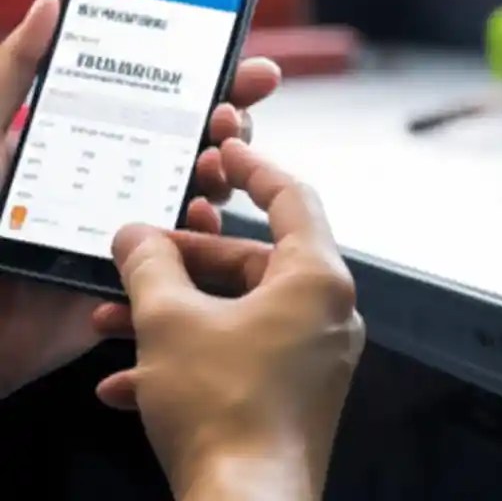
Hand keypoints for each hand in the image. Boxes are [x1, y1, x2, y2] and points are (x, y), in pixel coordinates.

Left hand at [0, 0, 281, 398]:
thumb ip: (17, 68)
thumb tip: (50, 2)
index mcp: (89, 142)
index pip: (164, 103)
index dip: (213, 82)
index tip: (248, 65)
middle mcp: (120, 183)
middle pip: (198, 146)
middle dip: (229, 125)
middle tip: (227, 116)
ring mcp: (132, 231)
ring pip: (202, 197)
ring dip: (221, 175)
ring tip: (214, 162)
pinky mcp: (136, 281)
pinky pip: (186, 258)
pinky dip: (203, 234)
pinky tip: (199, 214)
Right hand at [94, 138, 364, 500]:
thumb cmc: (225, 410)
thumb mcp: (169, 322)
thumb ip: (150, 267)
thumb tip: (137, 238)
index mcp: (317, 279)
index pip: (293, 199)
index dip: (255, 168)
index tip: (225, 150)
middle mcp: (328, 313)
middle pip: (254, 262)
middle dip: (185, 263)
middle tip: (137, 259)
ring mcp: (316, 358)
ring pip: (237, 315)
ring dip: (174, 317)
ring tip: (113, 325)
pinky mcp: (297, 396)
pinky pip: (240, 360)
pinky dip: (190, 362)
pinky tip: (130, 386)